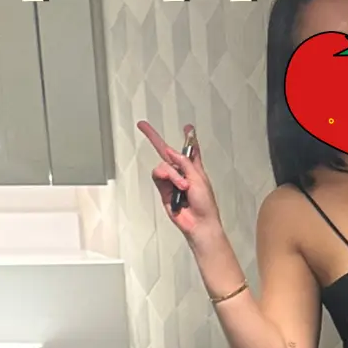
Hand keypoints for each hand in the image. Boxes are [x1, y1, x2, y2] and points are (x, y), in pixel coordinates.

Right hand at [138, 119, 220, 244]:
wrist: (199, 223)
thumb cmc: (205, 204)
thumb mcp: (198, 178)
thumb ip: (184, 163)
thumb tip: (170, 151)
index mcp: (194, 168)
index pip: (190, 149)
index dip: (188, 137)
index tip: (187, 126)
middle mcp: (181, 172)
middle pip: (167, 152)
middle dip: (154, 138)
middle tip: (142, 125)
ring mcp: (171, 181)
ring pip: (163, 165)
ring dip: (173, 174)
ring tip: (183, 186)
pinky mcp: (163, 189)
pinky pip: (158, 176)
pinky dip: (167, 178)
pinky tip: (177, 186)